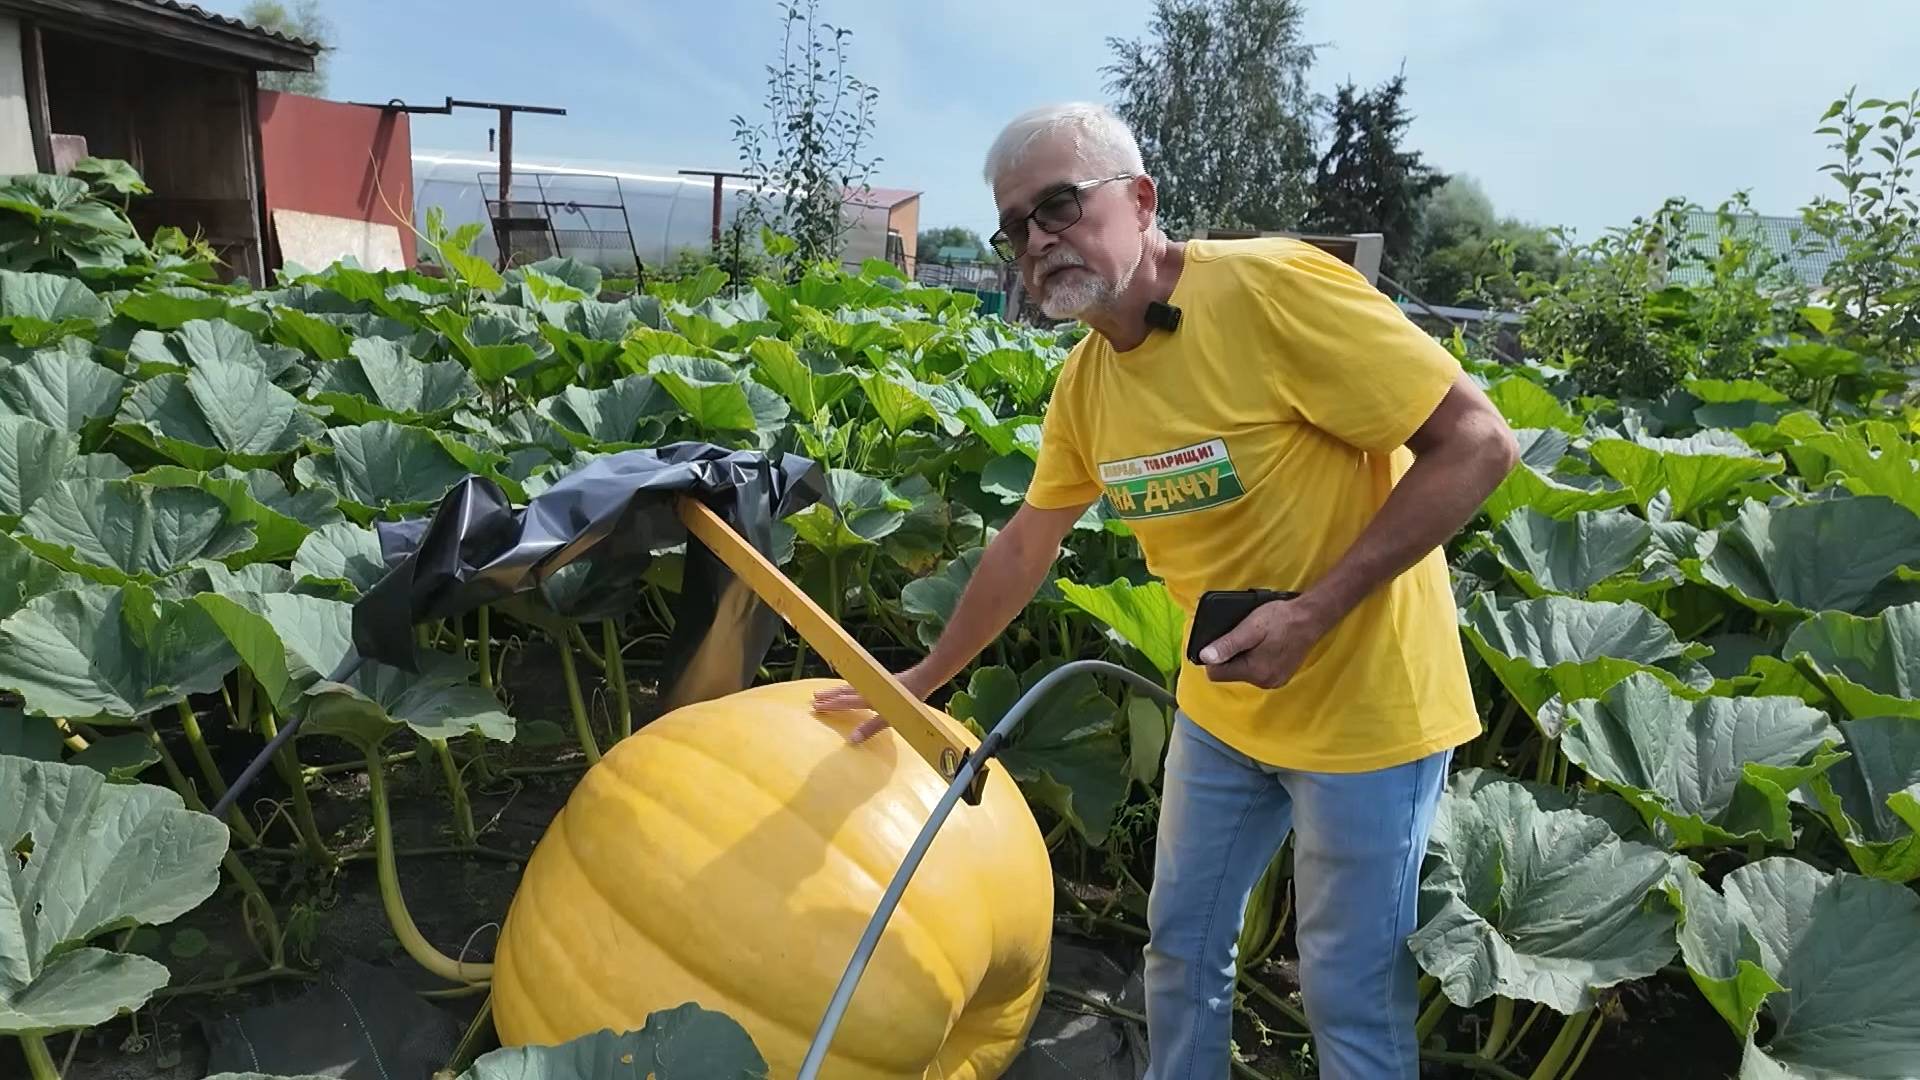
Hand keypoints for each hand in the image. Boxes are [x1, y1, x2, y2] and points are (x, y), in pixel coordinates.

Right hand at [811, 663, 941, 742]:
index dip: (830, 705)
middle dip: (828, 696)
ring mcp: (873, 684)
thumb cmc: (907, 702)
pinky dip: (847, 686)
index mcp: (867, 698)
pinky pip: (857, 684)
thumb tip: (851, 740)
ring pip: (849, 687)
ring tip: (823, 692)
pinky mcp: (879, 682)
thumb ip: (870, 728)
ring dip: (835, 690)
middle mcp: (867, 689)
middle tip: (813, 699)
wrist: (922, 680)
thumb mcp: (889, 718)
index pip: (844, 702)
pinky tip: (848, 688)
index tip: (814, 707)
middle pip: (843, 692)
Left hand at [1197, 597, 1334, 688]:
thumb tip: (1205, 656)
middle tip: (1241, 636)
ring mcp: (1274, 681)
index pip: (1216, 674)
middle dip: (1231, 656)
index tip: (1222, 641)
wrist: (1311, 617)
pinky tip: (1264, 645)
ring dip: (1243, 657)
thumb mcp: (1250, 627)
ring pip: (1244, 672)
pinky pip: (1257, 671)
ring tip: (1254, 639)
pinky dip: (1256, 659)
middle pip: (1231, 673)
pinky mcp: (1280, 677)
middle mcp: (1264, 682)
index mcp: (1255, 671)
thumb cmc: (1281, 619)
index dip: (1214, 656)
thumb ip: (1227, 644)